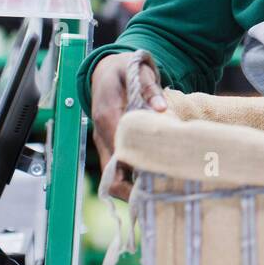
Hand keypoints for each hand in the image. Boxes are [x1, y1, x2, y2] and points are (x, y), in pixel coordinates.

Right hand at [91, 51, 165, 200]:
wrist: (104, 70)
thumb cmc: (123, 70)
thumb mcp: (136, 69)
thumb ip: (149, 87)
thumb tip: (161, 108)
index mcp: (108, 115)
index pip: (119, 149)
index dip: (136, 165)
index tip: (157, 175)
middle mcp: (102, 134)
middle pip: (111, 173)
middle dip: (132, 189)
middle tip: (159, 195)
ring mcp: (104, 143)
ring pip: (112, 177)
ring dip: (131, 189)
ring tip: (158, 195)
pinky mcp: (110, 146)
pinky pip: (116, 170)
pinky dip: (131, 180)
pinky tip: (153, 184)